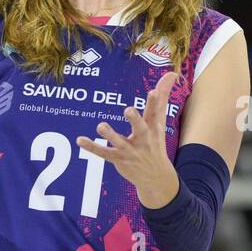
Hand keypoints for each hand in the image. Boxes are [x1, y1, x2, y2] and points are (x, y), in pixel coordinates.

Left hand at [76, 71, 179, 207]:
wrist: (156, 177)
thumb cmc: (156, 143)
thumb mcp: (160, 121)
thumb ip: (163, 97)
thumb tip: (172, 73)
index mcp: (153, 127)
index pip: (155, 112)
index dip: (154, 102)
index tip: (154, 91)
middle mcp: (143, 138)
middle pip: (140, 128)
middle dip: (135, 119)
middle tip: (128, 110)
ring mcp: (130, 150)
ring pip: (119, 142)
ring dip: (110, 134)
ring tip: (101, 126)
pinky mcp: (118, 159)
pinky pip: (103, 153)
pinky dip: (91, 147)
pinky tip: (80, 140)